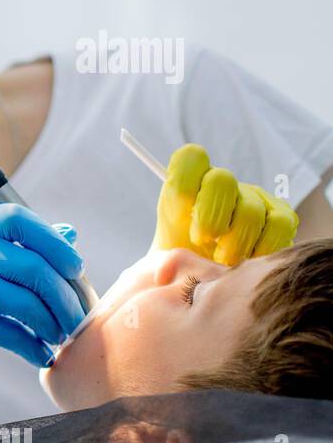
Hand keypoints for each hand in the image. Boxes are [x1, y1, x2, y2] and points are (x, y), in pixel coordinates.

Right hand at [0, 203, 85, 440]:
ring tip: (60, 337)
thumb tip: (70, 234)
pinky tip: (42, 355)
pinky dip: (31, 346)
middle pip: (28, 265)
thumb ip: (23, 254)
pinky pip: (5, 331)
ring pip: (19, 300)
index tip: (75, 269)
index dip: (52, 241)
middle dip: (63, 297)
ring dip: (50, 323)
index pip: (16, 218)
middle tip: (77, 320)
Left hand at [153, 144, 297, 264]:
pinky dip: (263, 249)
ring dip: (235, 243)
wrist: (207, 284)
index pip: (190, 158)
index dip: (184, 182)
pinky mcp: (281, 216)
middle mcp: (222, 185)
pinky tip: (247, 262)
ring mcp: (254, 197)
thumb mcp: (160, 262)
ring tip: (222, 261)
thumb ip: (161, 258)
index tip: (178, 215)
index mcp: (188, 184)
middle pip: (222, 180)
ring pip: (250, 210)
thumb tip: (164, 271)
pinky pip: (280, 225)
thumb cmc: (181, 268)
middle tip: (202, 241)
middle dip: (210, 217)